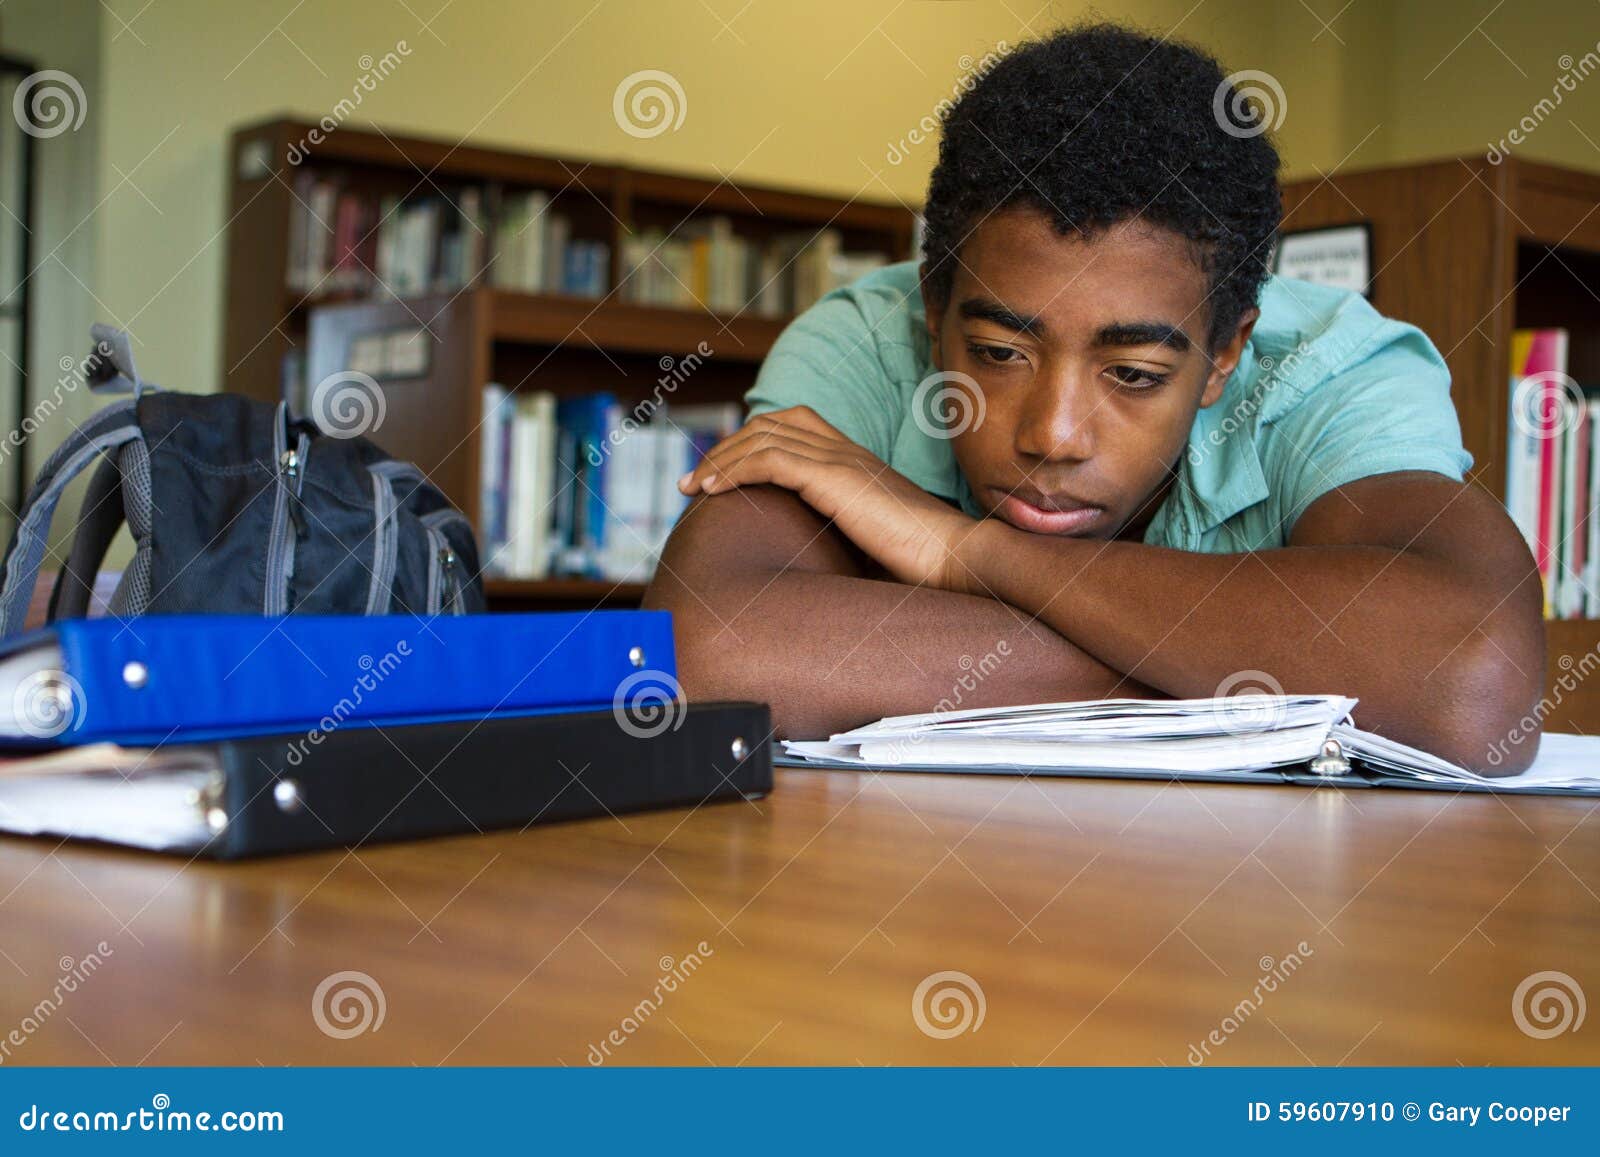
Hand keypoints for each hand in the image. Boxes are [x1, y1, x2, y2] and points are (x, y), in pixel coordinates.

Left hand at [678, 406, 978, 589]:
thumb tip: (811, 567)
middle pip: (770, 425)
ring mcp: (840, 460)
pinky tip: (713, 491)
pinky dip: (734, 470)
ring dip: (720, 459)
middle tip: (695, 481)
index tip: (722, 473)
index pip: (793, 426)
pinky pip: (770, 460)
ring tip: (693, 487)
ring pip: (763, 438)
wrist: (956, 557)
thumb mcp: (872, 542)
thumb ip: (842, 536)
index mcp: (855, 460)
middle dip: (726, 448)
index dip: (751, 441)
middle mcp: (845, 450)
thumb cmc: (924, 562)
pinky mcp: (835, 478)